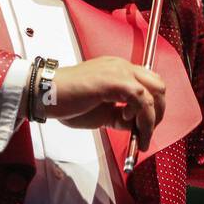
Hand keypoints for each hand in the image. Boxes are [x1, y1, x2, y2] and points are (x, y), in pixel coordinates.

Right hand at [45, 57, 165, 145]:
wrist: (45, 94)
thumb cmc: (67, 102)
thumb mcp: (101, 113)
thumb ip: (120, 117)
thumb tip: (136, 127)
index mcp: (118, 71)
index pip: (149, 84)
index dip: (153, 108)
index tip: (146, 128)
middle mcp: (122, 67)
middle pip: (158, 86)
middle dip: (159, 112)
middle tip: (148, 133)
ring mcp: (119, 71)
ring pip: (153, 93)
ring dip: (151, 118)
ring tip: (140, 136)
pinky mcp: (114, 81)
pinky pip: (140, 98)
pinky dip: (140, 115)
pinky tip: (125, 121)